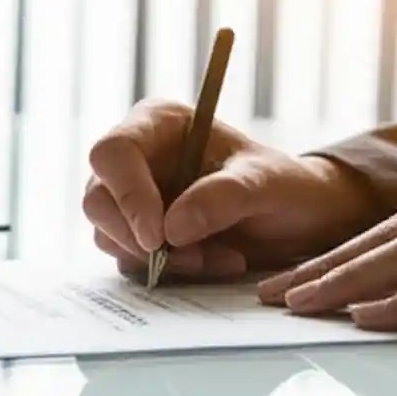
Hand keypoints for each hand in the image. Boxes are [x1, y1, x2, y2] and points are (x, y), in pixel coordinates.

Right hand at [83, 100, 380, 279]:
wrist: (299, 220)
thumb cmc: (285, 187)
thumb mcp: (267, 184)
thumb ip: (224, 197)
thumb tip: (172, 228)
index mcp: (159, 124)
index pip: (113, 153)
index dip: (128, 195)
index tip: (158, 237)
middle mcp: (138, 158)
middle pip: (97, 199)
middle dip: (139, 238)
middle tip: (191, 259)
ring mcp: (133, 198)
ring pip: (109, 235)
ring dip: (159, 260)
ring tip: (218, 259)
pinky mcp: (139, 233)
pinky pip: (129, 259)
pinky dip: (166, 272)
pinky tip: (212, 263)